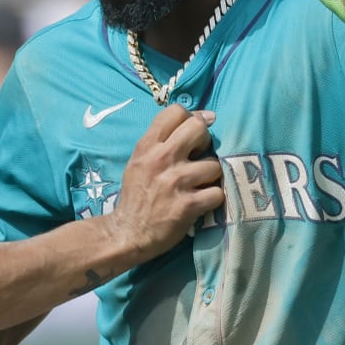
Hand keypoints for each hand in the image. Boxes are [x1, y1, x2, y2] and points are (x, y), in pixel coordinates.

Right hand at [108, 104, 224, 260]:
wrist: (127, 233)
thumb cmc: (136, 195)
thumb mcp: (139, 161)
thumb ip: (163, 141)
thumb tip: (204, 117)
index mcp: (147, 146)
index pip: (176, 111)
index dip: (191, 119)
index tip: (192, 136)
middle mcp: (161, 159)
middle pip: (199, 128)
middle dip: (205, 142)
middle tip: (198, 157)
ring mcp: (176, 181)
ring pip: (214, 164)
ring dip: (211, 177)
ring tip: (199, 185)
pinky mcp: (188, 205)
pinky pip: (217, 192)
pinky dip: (213, 199)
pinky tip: (202, 202)